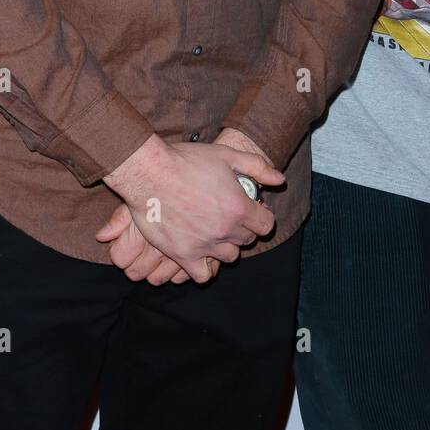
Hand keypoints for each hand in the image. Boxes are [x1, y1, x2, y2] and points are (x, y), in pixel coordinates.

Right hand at [101, 134, 283, 283]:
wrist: (150, 173)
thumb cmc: (187, 160)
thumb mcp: (227, 155)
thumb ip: (257, 167)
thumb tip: (280, 180)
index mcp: (239, 207)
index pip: (265, 225)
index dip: (260, 216)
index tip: (251, 210)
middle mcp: (225, 230)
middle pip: (246, 240)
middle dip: (242, 228)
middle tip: (227, 215)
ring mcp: (204, 245)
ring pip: (228, 257)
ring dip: (225, 245)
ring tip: (213, 231)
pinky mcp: (183, 255)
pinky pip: (204, 275)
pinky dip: (206, 267)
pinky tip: (200, 252)